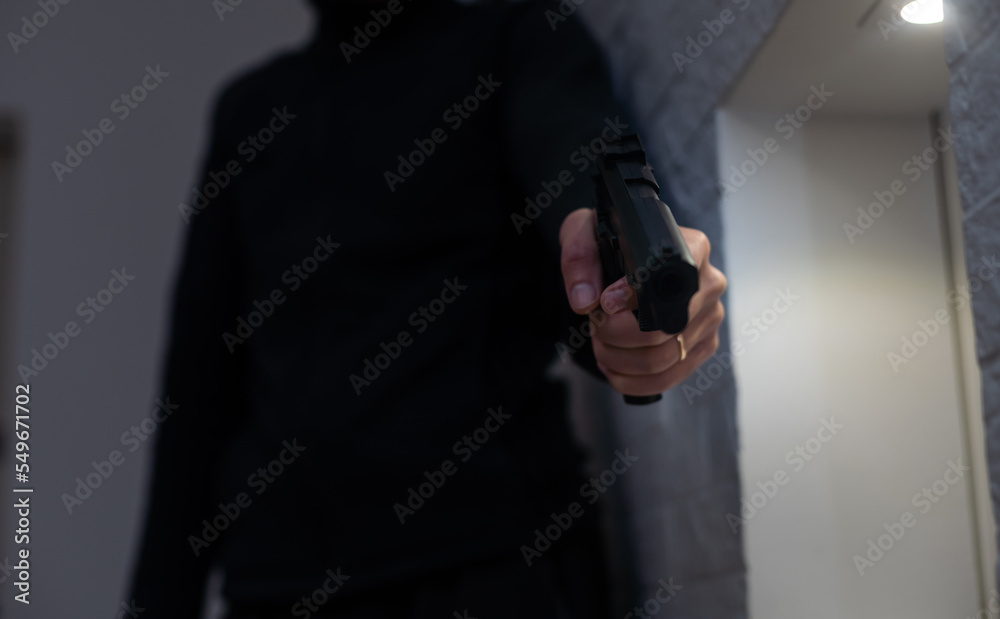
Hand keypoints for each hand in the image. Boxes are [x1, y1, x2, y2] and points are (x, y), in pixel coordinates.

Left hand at [559, 208, 726, 396]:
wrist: (624, 254)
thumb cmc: (610, 239)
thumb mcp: (584, 232)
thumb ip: (580, 259)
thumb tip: (586, 301)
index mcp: (690, 248)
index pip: (666, 285)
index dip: (631, 301)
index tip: (605, 304)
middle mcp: (708, 283)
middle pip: (660, 332)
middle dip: (614, 335)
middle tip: (595, 323)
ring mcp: (709, 318)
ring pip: (661, 360)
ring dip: (618, 360)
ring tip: (601, 342)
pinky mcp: (702, 346)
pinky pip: (668, 378)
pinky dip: (632, 380)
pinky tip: (613, 365)